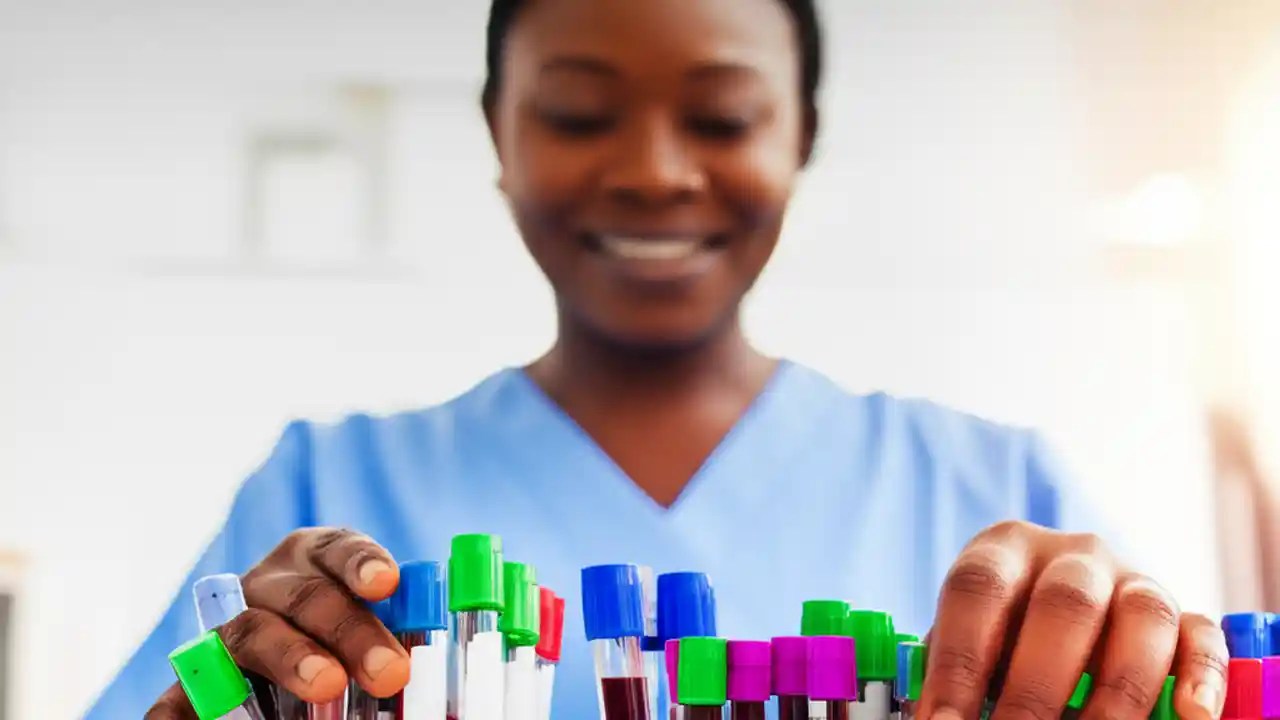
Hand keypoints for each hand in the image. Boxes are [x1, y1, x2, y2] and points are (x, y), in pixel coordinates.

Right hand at [145, 528, 409, 718]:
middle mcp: (269, 585)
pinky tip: (198, 718)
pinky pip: (181, 694)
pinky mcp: (193, 679)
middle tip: (387, 671)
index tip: (386, 582)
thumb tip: (416, 670)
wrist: (288, 650)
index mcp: (315, 559)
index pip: (338, 549)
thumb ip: (391, 642)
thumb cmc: (345, 639)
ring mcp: (228, 628)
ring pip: (252, 631)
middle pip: (306, 597)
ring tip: (328, 684)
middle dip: (349, 631)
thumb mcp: (371, 628)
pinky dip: (189, 709)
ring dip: (291, 657)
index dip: (360, 562)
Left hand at [919, 521, 1227, 719]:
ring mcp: (1135, 580)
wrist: (1062, 620)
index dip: (957, 661)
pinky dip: (1201, 678)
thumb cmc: (1002, 636)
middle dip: (1037, 685)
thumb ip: (961, 673)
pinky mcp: (1185, 617)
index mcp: (1004, 549)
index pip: (976, 589)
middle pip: (1064, 603)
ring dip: (1118, 692)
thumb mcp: (974, 641)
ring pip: (1143, 617)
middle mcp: (1074, 555)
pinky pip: (1202, 637)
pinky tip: (1191, 717)